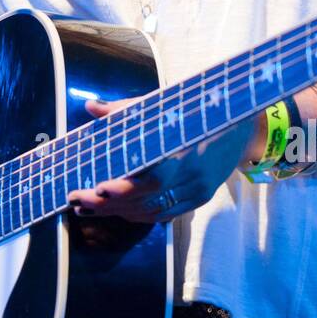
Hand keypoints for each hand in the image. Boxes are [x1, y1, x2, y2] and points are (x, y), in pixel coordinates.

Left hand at [66, 96, 266, 223]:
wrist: (242, 125)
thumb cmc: (196, 109)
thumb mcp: (162, 104)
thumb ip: (125, 110)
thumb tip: (91, 107)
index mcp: (185, 150)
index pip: (154, 179)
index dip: (125, 187)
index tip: (98, 187)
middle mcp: (194, 176)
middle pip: (146, 199)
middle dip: (107, 203)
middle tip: (74, 198)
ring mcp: (198, 191)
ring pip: (152, 211)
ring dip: (116, 211)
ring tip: (84, 206)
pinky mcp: (200, 198)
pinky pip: (164, 214)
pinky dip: (137, 214)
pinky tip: (114, 209)